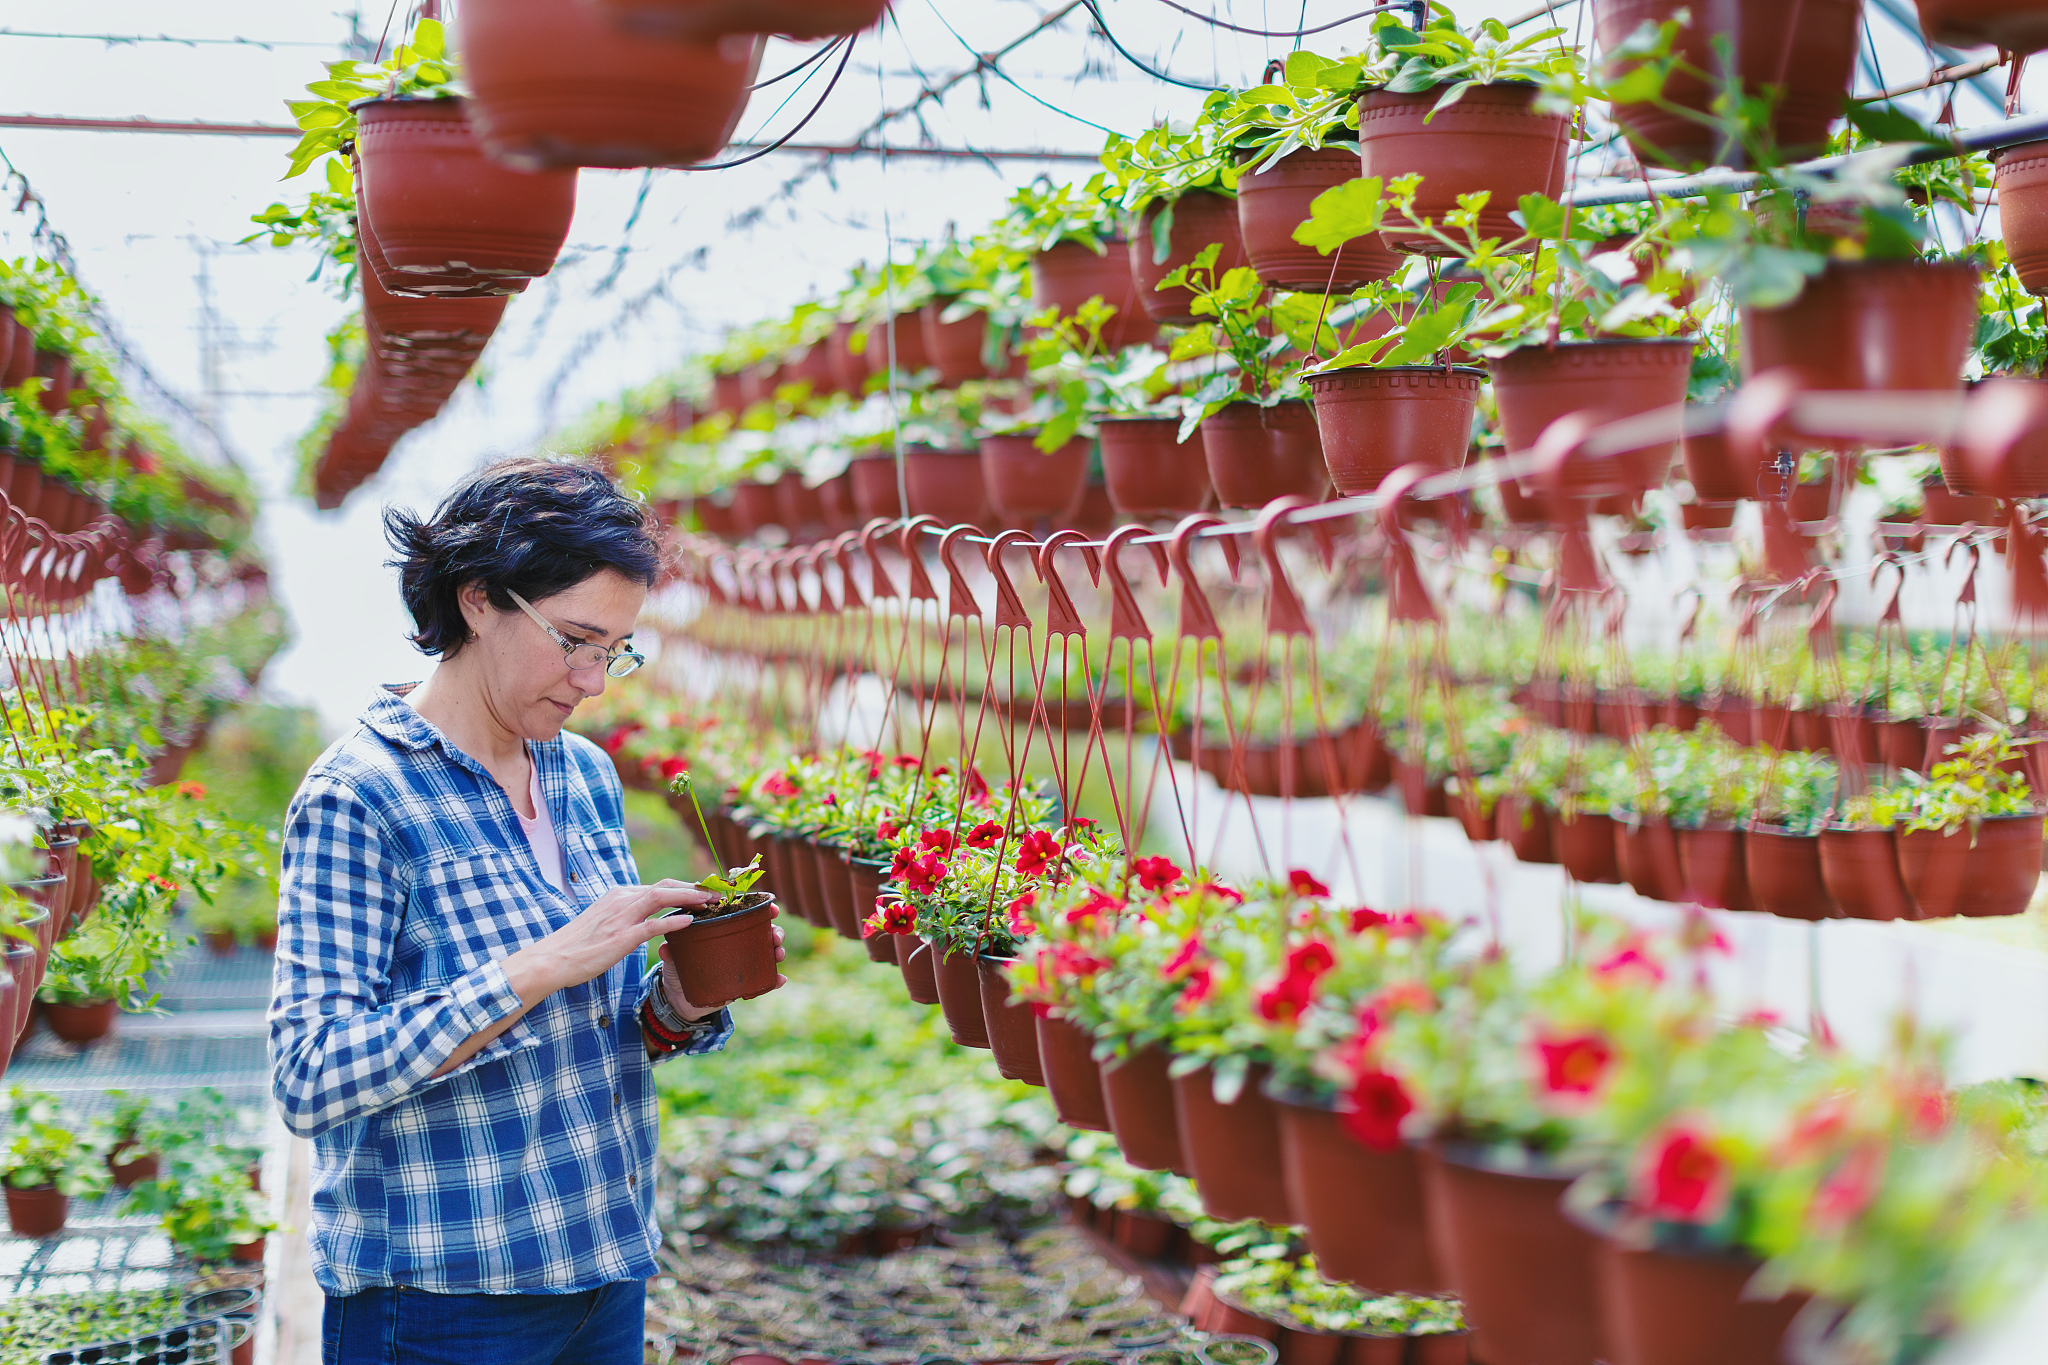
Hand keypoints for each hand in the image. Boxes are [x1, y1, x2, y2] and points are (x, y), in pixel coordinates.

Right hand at [507, 879, 713, 1002]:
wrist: (552, 959)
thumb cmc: (578, 945)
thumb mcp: (605, 923)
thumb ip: (627, 917)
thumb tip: (648, 921)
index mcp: (619, 896)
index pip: (659, 886)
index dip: (686, 888)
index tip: (705, 892)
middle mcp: (622, 900)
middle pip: (666, 886)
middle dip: (695, 888)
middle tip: (717, 893)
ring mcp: (622, 917)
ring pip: (663, 897)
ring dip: (691, 898)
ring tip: (712, 902)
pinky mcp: (621, 937)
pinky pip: (653, 925)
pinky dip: (673, 922)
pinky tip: (690, 922)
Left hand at [656, 920, 786, 1020]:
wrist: (679, 999)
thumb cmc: (679, 970)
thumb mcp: (674, 959)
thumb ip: (672, 953)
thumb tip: (666, 948)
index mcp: (723, 931)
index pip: (745, 916)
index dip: (761, 910)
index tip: (772, 909)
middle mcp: (738, 946)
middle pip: (763, 933)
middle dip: (775, 931)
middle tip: (776, 936)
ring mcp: (743, 964)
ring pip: (768, 954)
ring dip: (778, 951)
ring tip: (778, 954)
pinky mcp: (745, 984)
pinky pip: (764, 981)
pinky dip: (775, 980)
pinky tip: (781, 979)